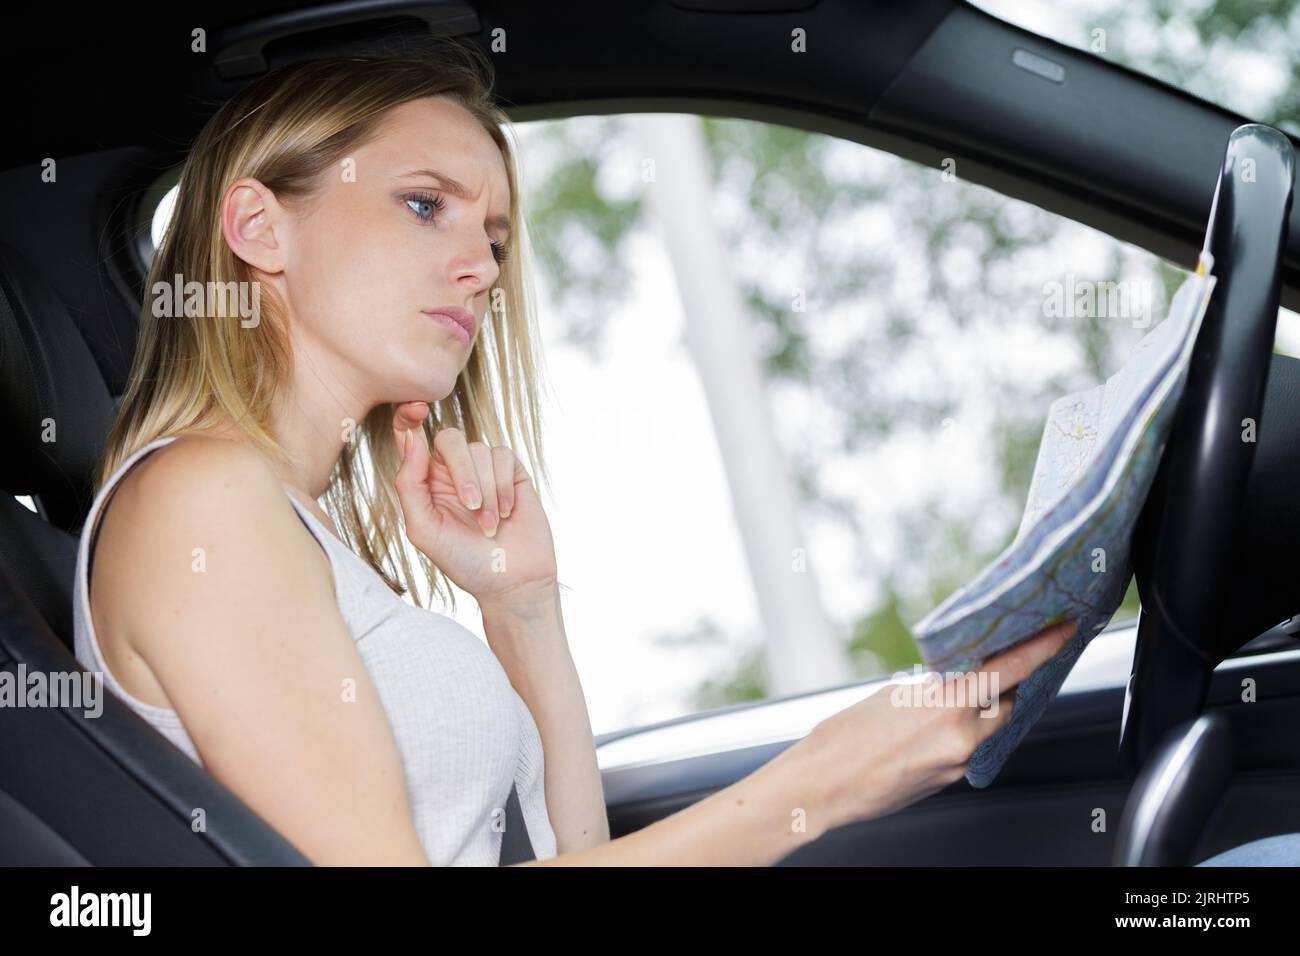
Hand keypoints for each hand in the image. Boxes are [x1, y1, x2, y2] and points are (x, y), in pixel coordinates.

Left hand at [391, 401, 557, 606]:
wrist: (509, 581)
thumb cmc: (461, 559)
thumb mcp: (423, 528)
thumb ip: (409, 484)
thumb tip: (410, 439)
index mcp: (425, 481)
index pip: (412, 438)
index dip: (409, 417)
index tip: (415, 409)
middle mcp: (453, 470)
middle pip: (449, 439)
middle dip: (461, 470)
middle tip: (470, 506)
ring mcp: (484, 470)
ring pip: (479, 450)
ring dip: (485, 492)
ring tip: (489, 526)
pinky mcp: (512, 473)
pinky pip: (503, 458)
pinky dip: (503, 488)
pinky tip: (506, 514)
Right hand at [795, 618, 1078, 832]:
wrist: (822, 786)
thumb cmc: (843, 738)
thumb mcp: (891, 695)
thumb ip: (934, 687)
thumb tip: (954, 681)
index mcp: (947, 704)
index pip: (1011, 669)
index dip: (1043, 648)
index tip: (1064, 631)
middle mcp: (962, 736)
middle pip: (1008, 704)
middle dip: (1004, 687)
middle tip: (995, 667)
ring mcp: (959, 764)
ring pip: (990, 729)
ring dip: (982, 712)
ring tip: (950, 701)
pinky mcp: (950, 782)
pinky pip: (971, 750)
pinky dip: (962, 734)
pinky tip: (933, 730)